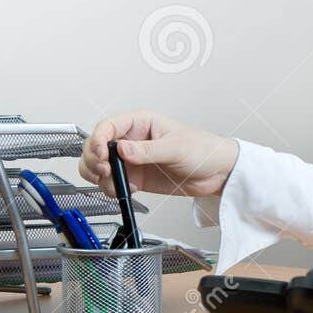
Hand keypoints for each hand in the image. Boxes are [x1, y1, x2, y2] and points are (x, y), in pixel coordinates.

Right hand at [78, 110, 239, 198]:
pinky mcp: (135, 177)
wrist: (217, 173)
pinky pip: (112, 183)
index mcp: (140, 123)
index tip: (102, 155)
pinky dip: (113, 188)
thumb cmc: (203, 149)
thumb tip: (122, 149)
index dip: (98, 140)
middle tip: (106, 171)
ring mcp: (131, 160)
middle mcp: (131, 140)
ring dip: (100, 178)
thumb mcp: (176, 147)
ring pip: (98, 167)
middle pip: (95, 147)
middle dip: (94, 160)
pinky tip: (130, 189)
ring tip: (118, 183)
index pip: (107, 126)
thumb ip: (148, 150)